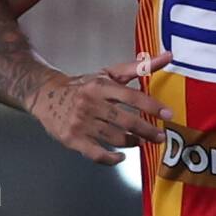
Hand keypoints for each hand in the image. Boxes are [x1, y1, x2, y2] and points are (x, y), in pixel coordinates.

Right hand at [26, 50, 174, 164]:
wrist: (46, 95)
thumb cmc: (83, 85)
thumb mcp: (108, 73)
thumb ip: (138, 67)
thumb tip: (168, 56)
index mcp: (101, 86)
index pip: (131, 97)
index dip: (152, 106)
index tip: (168, 113)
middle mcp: (91, 104)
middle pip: (126, 121)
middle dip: (147, 130)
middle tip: (160, 136)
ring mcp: (81, 123)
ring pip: (114, 138)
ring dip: (132, 142)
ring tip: (141, 142)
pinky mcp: (72, 139)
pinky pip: (97, 154)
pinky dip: (112, 159)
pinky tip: (121, 156)